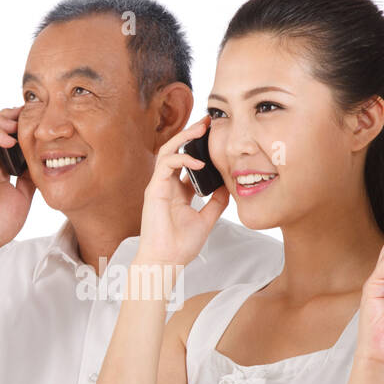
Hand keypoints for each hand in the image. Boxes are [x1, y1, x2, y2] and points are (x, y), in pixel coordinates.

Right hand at [135, 115, 227, 267]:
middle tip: (208, 121)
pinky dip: (182, 158)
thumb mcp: (206, 220)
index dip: (200, 148)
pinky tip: (198, 162)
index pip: (187, 161)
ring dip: (184, 137)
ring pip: (168, 151)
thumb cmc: (180, 246)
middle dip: (191, 134)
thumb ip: (216, 203)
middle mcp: (167, 185)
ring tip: (202, 128)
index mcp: (178, 192)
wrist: (165, 262)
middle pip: (177, 150)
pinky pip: (166, 164)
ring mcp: (159, 186)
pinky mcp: (154, 189)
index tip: (216, 136)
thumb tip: (229, 187)